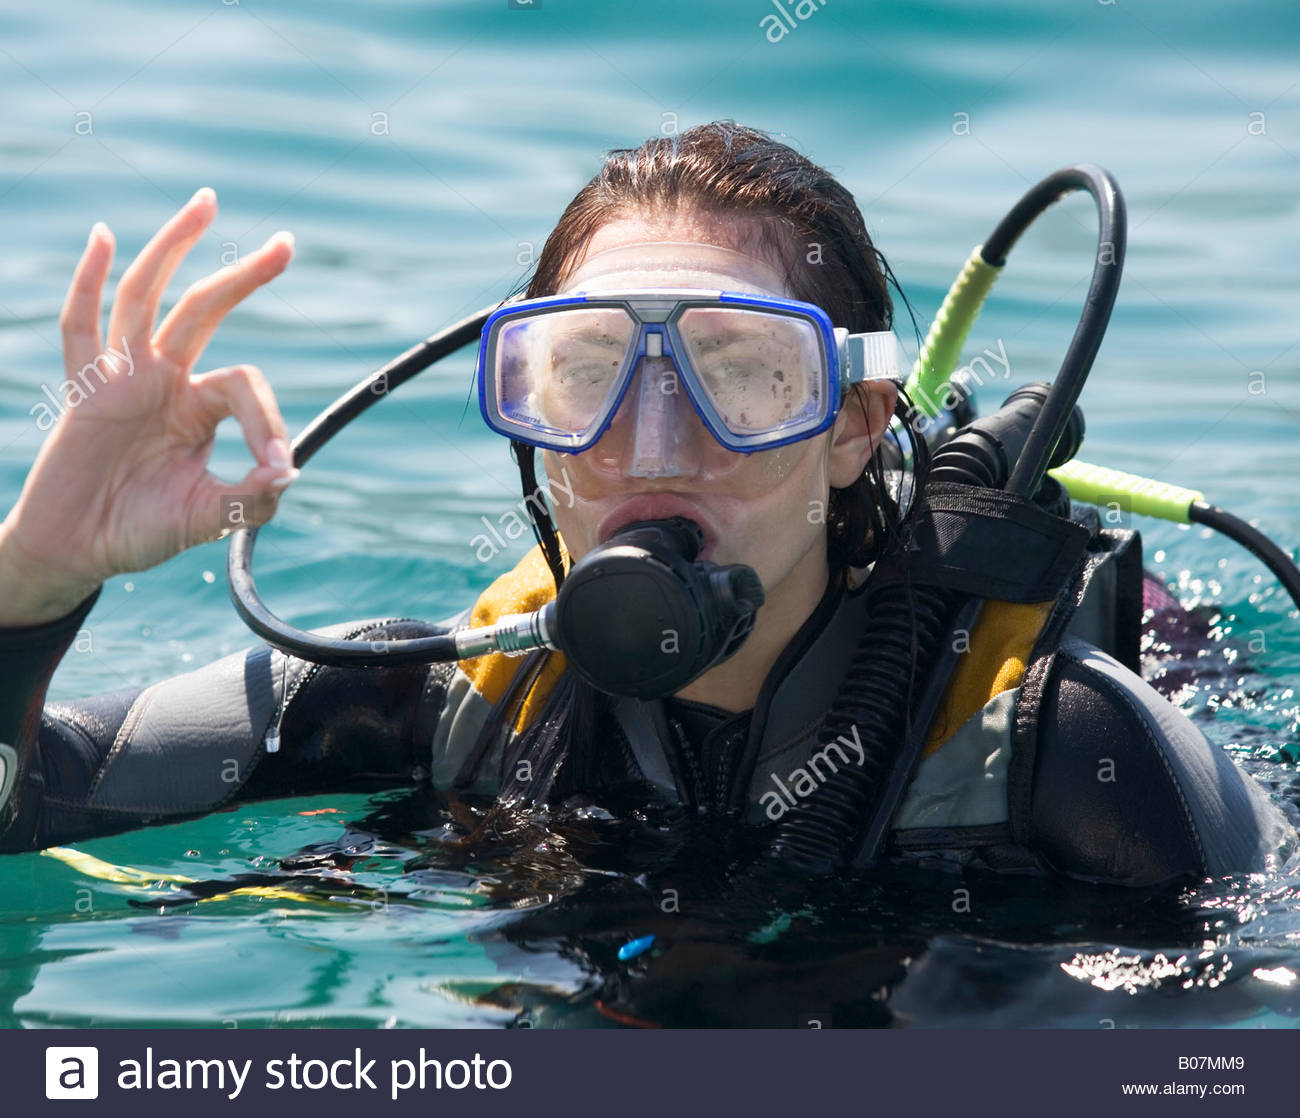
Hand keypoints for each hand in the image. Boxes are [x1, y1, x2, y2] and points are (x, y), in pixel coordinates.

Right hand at [0, 187, 297, 622]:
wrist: (79, 551)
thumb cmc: (143, 530)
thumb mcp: (210, 518)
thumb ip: (251, 498)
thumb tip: (289, 470)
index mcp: (199, 407)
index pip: (243, 383)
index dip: (268, 418)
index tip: (275, 464)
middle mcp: (164, 379)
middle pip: (206, 309)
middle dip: (247, 275)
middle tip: (288, 242)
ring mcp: (122, 377)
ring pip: (148, 296)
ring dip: (174, 247)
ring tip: (206, 202)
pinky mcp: (81, 387)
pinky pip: (79, 326)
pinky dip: (88, 281)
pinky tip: (102, 236)